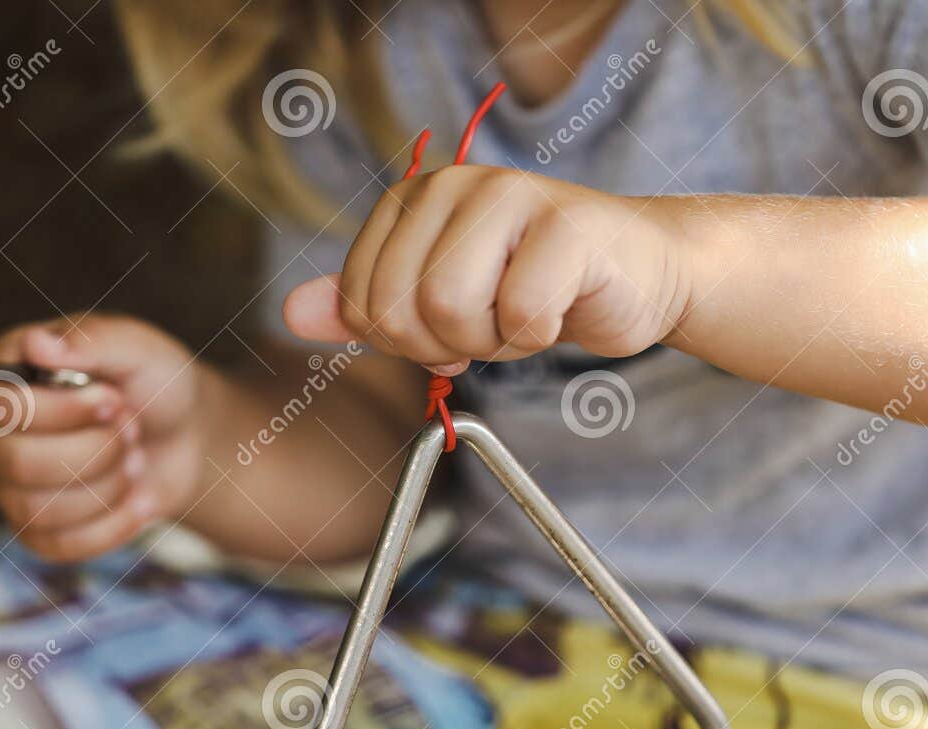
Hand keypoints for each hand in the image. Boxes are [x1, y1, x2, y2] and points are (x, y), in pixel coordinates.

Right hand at [0, 313, 211, 561]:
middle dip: (94, 452)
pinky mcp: (39, 530)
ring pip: (39, 510)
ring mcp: (11, 486)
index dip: (67, 411)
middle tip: (130, 430)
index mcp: (6, 376)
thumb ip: (91, 339)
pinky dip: (113, 525)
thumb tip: (36, 343)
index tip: (115, 399)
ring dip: (108, 485)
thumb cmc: (154, 383)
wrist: (185, 435)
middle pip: (16, 464)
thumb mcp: (138, 348)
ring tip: (133, 458)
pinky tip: (136, 499)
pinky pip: (59, 546)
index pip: (4, 408)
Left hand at [281, 167, 685, 373]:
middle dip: (446, 345)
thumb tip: (290, 313)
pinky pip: (520, 317)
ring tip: (525, 312)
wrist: (637, 275)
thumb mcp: (438, 301)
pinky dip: (540, 336)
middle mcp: (453, 184)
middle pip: (400, 308)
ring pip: (450, 310)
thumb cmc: (536, 288)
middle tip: (493, 323)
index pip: (361, 301)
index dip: (405, 340)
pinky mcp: (565, 225)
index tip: (452, 324)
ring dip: (494, 341)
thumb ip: (366, 305)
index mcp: (413, 200)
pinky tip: (563, 305)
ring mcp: (509, 196)